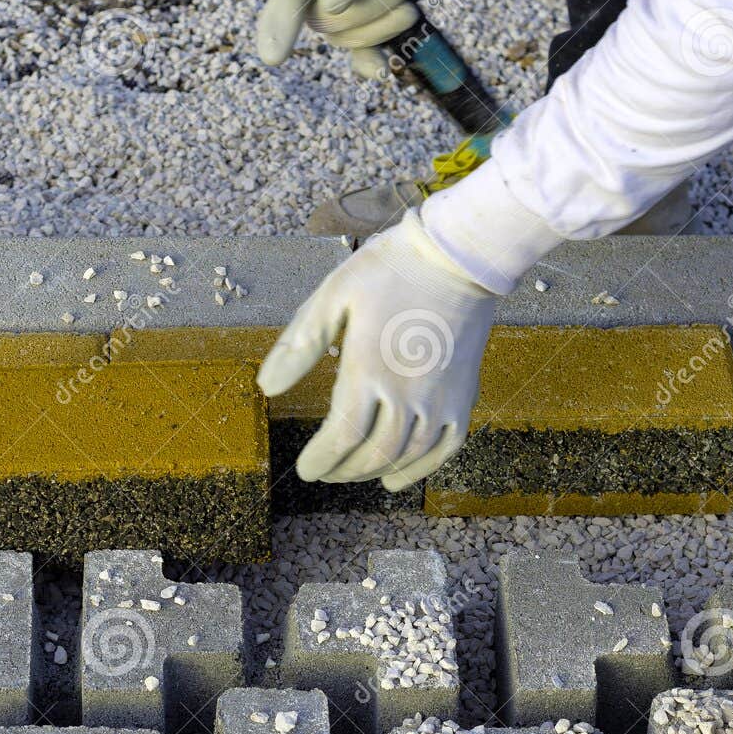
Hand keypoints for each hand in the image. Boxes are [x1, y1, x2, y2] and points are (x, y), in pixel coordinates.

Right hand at [256, 0, 493, 78]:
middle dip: (360, 15)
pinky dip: (370, 61)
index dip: (277, 24)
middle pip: (322, 19)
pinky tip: (382, 69)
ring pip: (345, 36)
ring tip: (409, 3)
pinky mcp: (374, 13)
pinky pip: (361, 50)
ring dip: (379, 28)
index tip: (273, 58)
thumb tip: (331, 6)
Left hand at [257, 211, 496, 489]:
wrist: (459, 256)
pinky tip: (396, 477)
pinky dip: (419, 470)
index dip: (321, 460)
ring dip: (375, 472)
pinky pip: (445, 448)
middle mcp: (408, 393)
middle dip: (343, 470)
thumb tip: (267, 388)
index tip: (306, 469)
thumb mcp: (334, 295)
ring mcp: (441, 398)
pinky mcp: (465, 396)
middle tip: (325, 471)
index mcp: (370, 368)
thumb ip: (300, 343)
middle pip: (373, 454)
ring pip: (407, 457)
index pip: (342, 436)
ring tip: (353, 472)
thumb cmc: (391, 270)